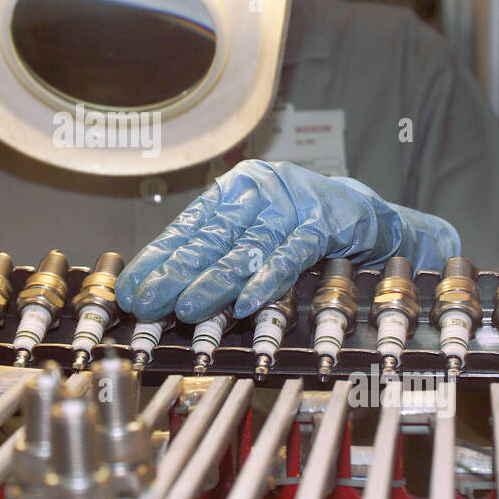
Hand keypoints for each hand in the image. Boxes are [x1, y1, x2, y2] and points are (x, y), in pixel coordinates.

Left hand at [116, 160, 459, 322]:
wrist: (366, 216)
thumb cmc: (299, 226)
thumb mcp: (252, 232)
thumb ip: (211, 255)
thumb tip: (155, 288)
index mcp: (236, 189)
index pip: (188, 228)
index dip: (157, 260)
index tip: (131, 290)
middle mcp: (260, 190)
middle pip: (210, 238)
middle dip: (174, 274)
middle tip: (147, 302)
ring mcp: (293, 205)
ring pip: (246, 249)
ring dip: (215, 282)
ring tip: (187, 309)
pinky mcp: (324, 223)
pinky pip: (291, 255)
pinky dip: (267, 280)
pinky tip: (245, 303)